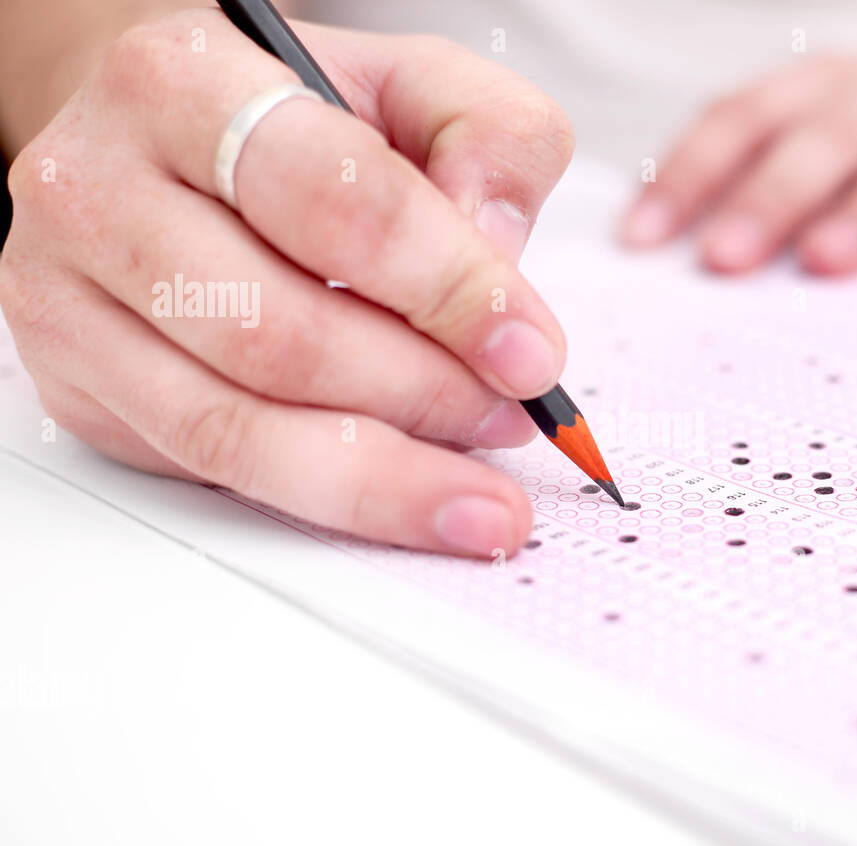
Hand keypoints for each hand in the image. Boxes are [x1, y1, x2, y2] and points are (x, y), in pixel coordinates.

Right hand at [0, 9, 575, 556]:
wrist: (176, 147)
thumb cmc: (300, 123)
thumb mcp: (415, 89)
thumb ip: (489, 139)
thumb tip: (500, 259)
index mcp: (184, 81)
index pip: (332, 199)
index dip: (446, 289)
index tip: (531, 354)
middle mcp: (98, 188)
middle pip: (279, 333)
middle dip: (422, 394)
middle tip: (512, 420)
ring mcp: (69, 300)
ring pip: (237, 425)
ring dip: (382, 473)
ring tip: (478, 493)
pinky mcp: (81, 387)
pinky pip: (213, 469)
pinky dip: (328, 497)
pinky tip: (405, 494)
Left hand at [621, 54, 856, 274]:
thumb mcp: (836, 140)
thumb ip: (767, 187)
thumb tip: (678, 263)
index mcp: (830, 88)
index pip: (746, 117)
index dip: (690, 172)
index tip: (643, 240)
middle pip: (829, 133)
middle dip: (771, 195)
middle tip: (725, 259)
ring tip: (829, 260)